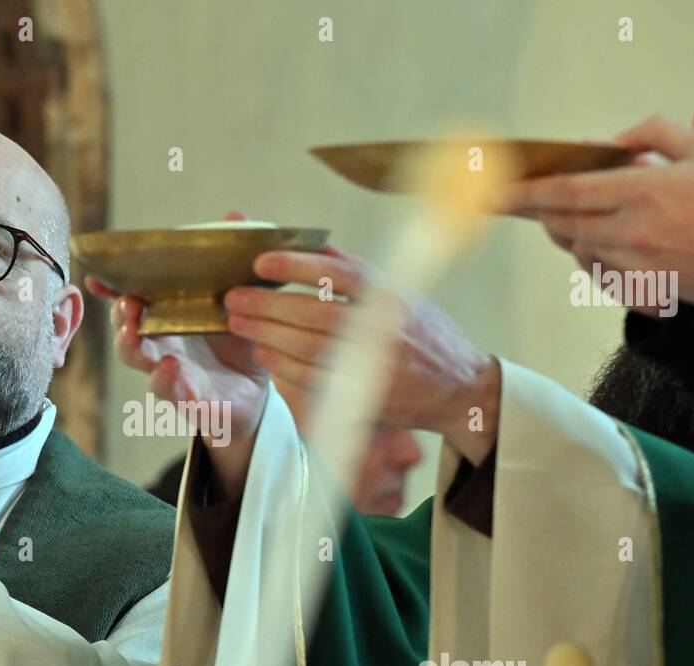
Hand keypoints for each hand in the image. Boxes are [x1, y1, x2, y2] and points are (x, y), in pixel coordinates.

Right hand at [91, 212, 270, 496]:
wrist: (256, 394)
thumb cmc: (238, 343)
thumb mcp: (244, 300)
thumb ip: (235, 263)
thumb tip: (237, 217)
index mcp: (167, 316)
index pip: (131, 298)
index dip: (110, 287)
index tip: (97, 275)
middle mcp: (160, 344)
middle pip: (125, 330)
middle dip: (121, 317)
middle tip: (129, 305)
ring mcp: (170, 372)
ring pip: (139, 361)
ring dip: (134, 348)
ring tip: (138, 335)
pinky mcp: (190, 400)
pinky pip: (174, 393)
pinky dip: (169, 383)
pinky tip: (173, 370)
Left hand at [224, 246, 499, 464]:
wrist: (459, 387)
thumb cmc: (421, 332)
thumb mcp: (399, 290)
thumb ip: (354, 270)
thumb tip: (307, 242)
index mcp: (391, 292)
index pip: (340, 271)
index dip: (298, 264)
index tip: (261, 261)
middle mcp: (386, 325)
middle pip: (317, 312)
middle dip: (269, 304)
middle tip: (234, 298)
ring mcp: (378, 362)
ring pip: (312, 347)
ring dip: (269, 334)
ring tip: (239, 324)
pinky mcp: (369, 394)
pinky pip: (318, 379)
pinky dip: (286, 365)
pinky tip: (264, 354)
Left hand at [499, 115, 693, 311]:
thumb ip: (648, 134)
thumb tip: (598, 141)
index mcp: (643, 192)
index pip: (565, 191)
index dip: (522, 191)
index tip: (491, 189)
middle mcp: (631, 233)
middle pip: (560, 222)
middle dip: (531, 210)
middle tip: (507, 198)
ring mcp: (633, 266)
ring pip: (575, 249)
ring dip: (567, 229)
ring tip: (575, 213)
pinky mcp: (638, 292)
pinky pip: (596, 274)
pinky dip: (592, 255)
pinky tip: (604, 241)